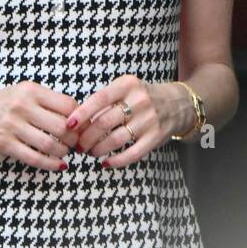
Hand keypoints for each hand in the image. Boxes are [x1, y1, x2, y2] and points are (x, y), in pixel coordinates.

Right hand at [0, 80, 78, 170]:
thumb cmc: (0, 104)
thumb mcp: (22, 93)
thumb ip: (47, 101)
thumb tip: (79, 117)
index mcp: (30, 90)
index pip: (68, 104)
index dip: (80, 118)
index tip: (82, 127)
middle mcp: (22, 106)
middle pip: (63, 126)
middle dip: (75, 139)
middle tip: (77, 143)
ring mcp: (12, 126)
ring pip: (51, 144)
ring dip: (64, 152)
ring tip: (66, 152)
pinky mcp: (4, 144)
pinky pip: (35, 158)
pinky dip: (51, 164)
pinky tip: (59, 165)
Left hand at [65, 74, 189, 167]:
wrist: (177, 103)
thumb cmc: (143, 97)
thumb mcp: (126, 89)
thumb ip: (105, 101)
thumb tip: (77, 121)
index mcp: (128, 84)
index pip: (99, 99)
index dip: (82, 113)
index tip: (69, 125)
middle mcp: (139, 100)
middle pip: (104, 122)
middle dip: (87, 137)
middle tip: (78, 145)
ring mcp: (149, 119)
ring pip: (116, 139)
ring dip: (99, 149)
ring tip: (91, 153)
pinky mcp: (156, 136)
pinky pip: (133, 153)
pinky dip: (116, 161)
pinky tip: (106, 163)